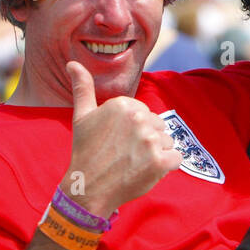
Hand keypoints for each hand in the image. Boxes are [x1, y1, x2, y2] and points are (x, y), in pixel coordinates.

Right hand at [62, 61, 181, 214]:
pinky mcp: (160, 162)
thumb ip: (83, 87)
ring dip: (156, 154)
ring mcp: (150, 140)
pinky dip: (165, 167)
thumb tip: (73, 63)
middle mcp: (139, 118)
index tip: (118, 141)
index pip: (146, 114)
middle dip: (147, 141)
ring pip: (168, 143)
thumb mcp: (82, 116)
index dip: (135, 130)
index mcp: (123, 104)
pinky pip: (176, 159)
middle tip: (124, 153)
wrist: (88, 186)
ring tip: (133, 163)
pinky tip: (145, 171)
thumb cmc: (85, 151)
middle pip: (159, 127)